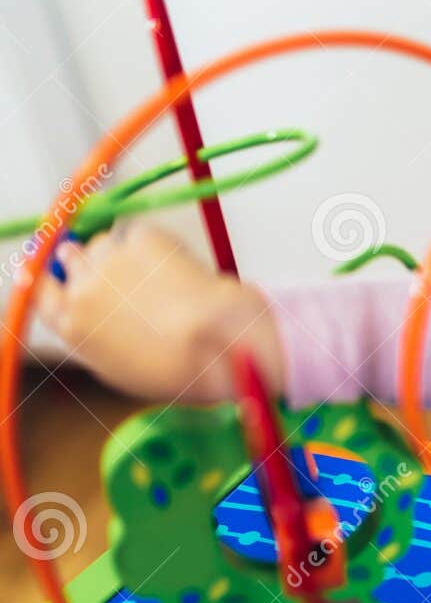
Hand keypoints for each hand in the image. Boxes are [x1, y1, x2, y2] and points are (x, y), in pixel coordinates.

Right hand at [34, 222, 285, 401]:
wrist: (215, 346)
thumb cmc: (179, 369)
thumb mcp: (122, 368)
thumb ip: (97, 337)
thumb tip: (99, 317)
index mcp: (72, 327)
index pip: (42, 291)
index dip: (60, 280)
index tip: (72, 276)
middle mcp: (80, 290)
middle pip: (71, 258)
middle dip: (93, 261)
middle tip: (126, 272)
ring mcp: (109, 261)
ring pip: (105, 242)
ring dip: (124, 252)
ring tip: (160, 278)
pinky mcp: (142, 239)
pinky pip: (140, 233)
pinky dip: (157, 245)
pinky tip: (178, 267)